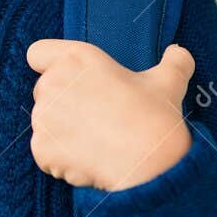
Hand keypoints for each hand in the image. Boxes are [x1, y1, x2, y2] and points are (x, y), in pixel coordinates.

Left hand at [25, 39, 195, 191]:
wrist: (149, 163)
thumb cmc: (155, 117)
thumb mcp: (170, 81)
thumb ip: (174, 62)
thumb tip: (179, 53)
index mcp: (77, 58)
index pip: (37, 53)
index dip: (49, 66)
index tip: (70, 82)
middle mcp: (53, 82)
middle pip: (44, 92)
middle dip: (63, 105)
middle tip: (96, 119)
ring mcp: (44, 117)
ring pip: (45, 125)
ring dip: (62, 135)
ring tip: (96, 143)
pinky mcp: (41, 148)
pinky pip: (45, 154)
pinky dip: (60, 161)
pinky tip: (88, 161)